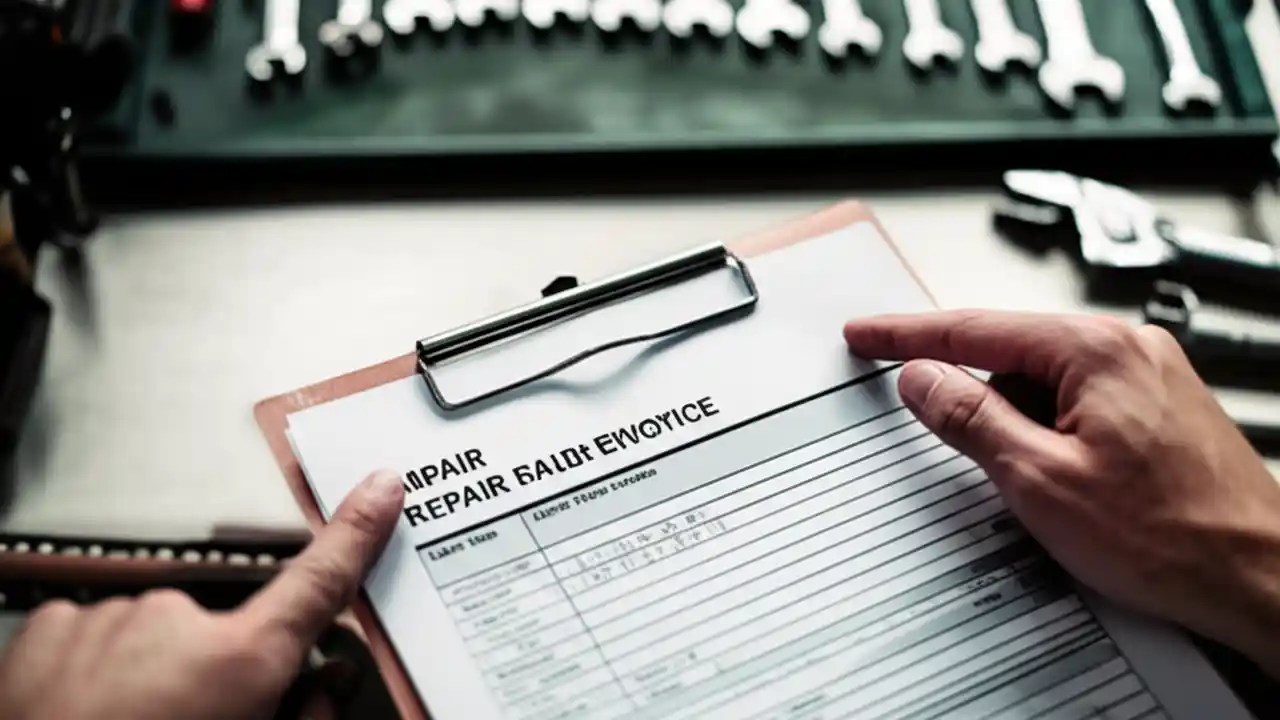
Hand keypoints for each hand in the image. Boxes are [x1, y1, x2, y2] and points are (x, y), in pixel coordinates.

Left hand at [0, 470, 404, 719]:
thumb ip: (305, 716)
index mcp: (239, 660)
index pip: (322, 579)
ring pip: (158, 635)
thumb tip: (325, 685)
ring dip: (152, 674)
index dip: (359, 531)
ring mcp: (110, 618)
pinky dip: (99, 669)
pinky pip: (98, 636)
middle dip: (219, 669)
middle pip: (229, 629)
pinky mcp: (53, 626)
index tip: (381, 490)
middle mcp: (177, 622)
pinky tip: (89, 712)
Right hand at [845, 310, 1279, 677]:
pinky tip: (1065, 486)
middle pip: (1013, 357)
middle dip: (976, 399)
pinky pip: (1079, 406)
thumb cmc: (1172, 537)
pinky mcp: (1159, 411)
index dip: (907, 335)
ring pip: (1046, 387)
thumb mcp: (1040, 479)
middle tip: (955, 440)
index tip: (866, 335)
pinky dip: (1052, 438)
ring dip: (1020, 429)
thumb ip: (970, 419)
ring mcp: (1149, 378)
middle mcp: (1128, 350)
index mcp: (1096, 351)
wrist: (1261, 578)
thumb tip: (924, 379)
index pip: (975, 329)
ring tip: (1044, 491)